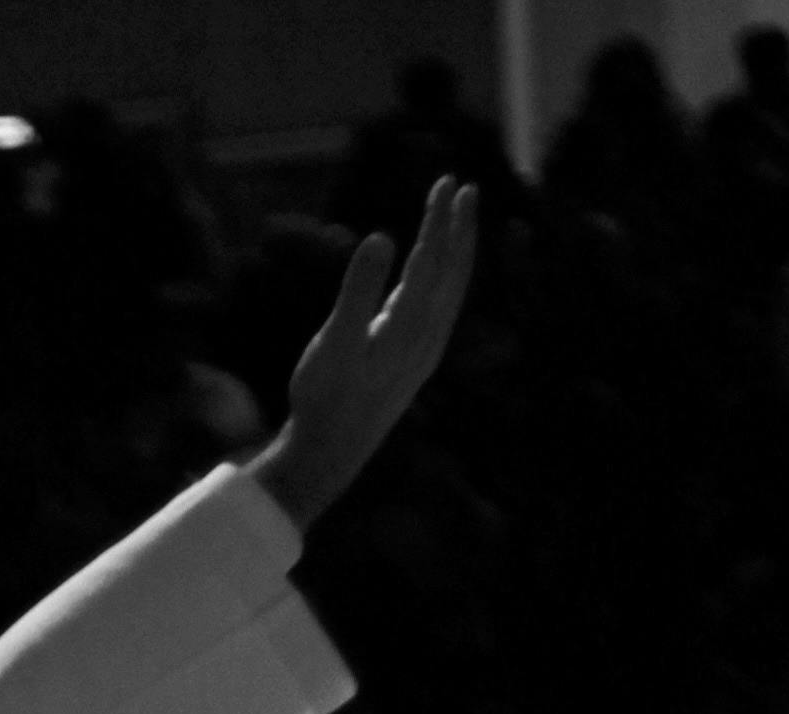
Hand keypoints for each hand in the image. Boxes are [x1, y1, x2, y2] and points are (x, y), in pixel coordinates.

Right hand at [246, 181, 478, 528]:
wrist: (330, 454)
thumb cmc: (323, 398)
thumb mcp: (333, 343)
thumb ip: (358, 289)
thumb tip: (382, 237)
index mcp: (408, 328)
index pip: (431, 261)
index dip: (439, 220)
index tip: (446, 183)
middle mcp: (426, 339)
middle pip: (453, 273)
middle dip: (460, 229)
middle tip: (465, 189)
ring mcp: (424, 354)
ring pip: (453, 293)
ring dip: (458, 254)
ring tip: (460, 222)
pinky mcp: (416, 364)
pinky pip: (444, 310)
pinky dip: (449, 281)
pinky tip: (441, 275)